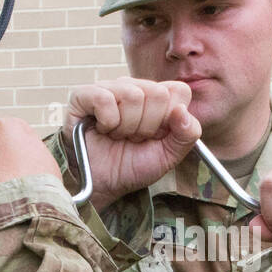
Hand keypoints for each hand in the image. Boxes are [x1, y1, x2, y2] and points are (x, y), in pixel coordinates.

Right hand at [65, 78, 201, 211]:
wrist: (102, 183)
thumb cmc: (133, 165)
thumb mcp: (169, 156)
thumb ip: (188, 135)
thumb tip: (182, 111)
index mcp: (158, 97)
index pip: (179, 91)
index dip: (170, 119)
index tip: (157, 135)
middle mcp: (135, 87)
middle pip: (157, 93)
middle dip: (148, 126)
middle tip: (135, 138)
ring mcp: (109, 88)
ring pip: (133, 95)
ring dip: (126, 126)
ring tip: (118, 135)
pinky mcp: (84, 94)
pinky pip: (105, 99)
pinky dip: (107, 122)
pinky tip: (103, 129)